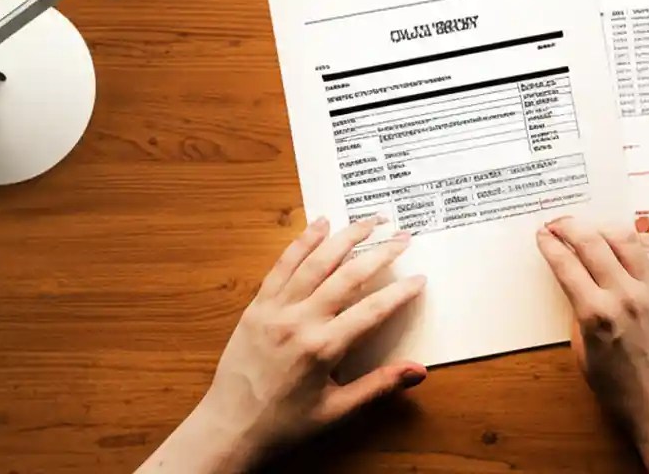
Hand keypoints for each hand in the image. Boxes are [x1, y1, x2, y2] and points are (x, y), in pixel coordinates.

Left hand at [136, 216, 426, 473]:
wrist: (230, 427)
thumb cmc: (285, 424)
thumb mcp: (337, 411)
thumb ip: (379, 386)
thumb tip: (419, 371)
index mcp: (323, 348)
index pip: (372, 310)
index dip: (400, 292)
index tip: (419, 278)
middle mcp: (300, 321)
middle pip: (348, 276)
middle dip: (379, 253)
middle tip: (402, 238)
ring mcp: (275, 310)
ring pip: (315, 262)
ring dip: (344, 237)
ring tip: (368, 221)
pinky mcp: (257, 306)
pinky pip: (281, 266)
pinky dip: (302, 243)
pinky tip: (318, 225)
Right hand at [536, 217, 648, 473]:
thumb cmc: (622, 392)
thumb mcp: (584, 355)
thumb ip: (579, 315)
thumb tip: (577, 285)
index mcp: (595, 314)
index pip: (566, 264)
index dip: (550, 244)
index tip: (543, 234)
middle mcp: (623, 295)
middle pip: (592, 241)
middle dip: (571, 226)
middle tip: (559, 223)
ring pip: (625, 238)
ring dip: (602, 227)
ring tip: (590, 227)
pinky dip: (636, 240)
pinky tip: (625, 239)